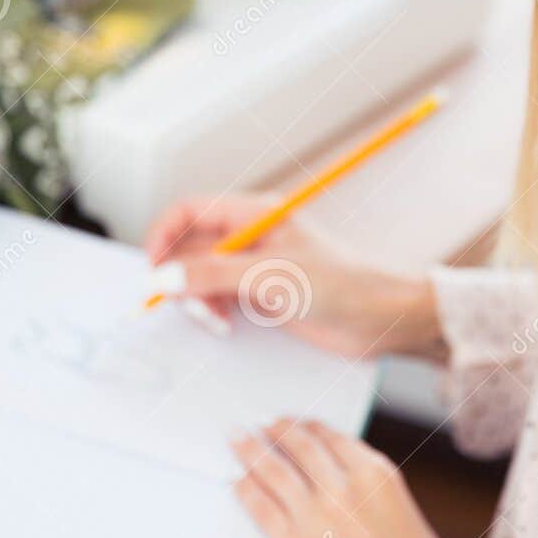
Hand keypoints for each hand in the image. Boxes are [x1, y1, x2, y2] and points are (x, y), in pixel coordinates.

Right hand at [145, 193, 445, 360]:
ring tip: (215, 320)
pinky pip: (221, 301)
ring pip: (202, 278)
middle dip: (182, 276)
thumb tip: (160, 278)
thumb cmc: (341, 285)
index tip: (153, 269)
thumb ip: (211, 276)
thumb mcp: (270, 277)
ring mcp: (257, 268)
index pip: (191, 211)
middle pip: (191, 248)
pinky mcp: (264, 298)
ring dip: (197, 300)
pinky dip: (213, 313)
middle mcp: (252, 237)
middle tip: (192, 306)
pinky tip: (225, 327)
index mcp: (255, 214)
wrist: (384, 319)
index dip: (164, 235)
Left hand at [230, 418, 507, 537]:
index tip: (295, 423)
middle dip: (277, 431)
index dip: (306, 427)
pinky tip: (239, 484)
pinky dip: (246, 491)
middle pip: (298, 446)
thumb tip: (338, 478)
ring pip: (273, 470)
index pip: (330, 436)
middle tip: (264, 426)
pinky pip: (261, 509)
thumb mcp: (400, 509)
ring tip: (240, 440)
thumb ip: (367, 488)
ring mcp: (316, 516)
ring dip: (252, 450)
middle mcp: (344, 487)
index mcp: (376, 473)